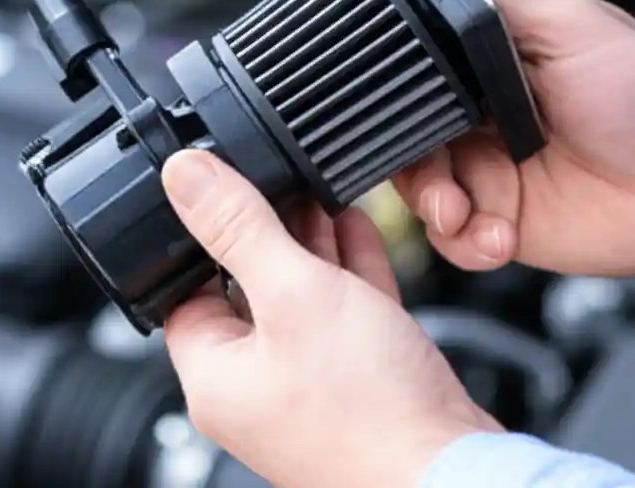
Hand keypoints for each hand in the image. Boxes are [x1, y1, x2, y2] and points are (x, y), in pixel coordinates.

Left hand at [161, 150, 499, 487]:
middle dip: (268, 230)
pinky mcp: (357, 386)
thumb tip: (184, 176)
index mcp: (215, 377)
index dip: (203, 235)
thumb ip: (240, 227)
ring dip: (312, 246)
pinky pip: (344, 317)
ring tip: (319, 193)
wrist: (450, 471)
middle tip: (280, 180)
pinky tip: (357, 232)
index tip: (221, 187)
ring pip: (300, 300)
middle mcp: (255, 388)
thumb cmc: (368, 414)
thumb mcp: (295, 293)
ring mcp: (308, 388)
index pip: (185, 289)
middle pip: (247, 289)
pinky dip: (349, 273)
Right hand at [392, 0, 634, 275]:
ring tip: (465, 212)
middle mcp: (479, 116)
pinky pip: (454, 241)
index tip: (388, 105)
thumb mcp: (571, 25)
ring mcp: (490, 172)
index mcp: (486, 61)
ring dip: (433, 205)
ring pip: (420, 190)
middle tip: (438, 174)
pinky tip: (500, 238)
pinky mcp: (505, 224)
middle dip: (407, 161)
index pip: (410, 70)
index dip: (391, 89)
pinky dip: (465, 244)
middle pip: (402, 134)